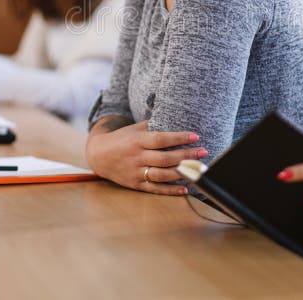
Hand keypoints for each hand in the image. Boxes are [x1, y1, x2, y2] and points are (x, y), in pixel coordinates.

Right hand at [85, 119, 208, 195]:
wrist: (98, 155)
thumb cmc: (122, 138)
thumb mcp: (135, 128)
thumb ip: (153, 124)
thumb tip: (174, 113)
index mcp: (138, 140)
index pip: (161, 139)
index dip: (179, 138)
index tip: (196, 136)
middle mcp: (137, 157)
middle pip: (165, 158)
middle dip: (186, 156)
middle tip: (204, 152)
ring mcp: (136, 172)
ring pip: (162, 174)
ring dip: (182, 173)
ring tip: (198, 169)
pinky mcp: (136, 184)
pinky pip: (155, 189)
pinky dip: (170, 190)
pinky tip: (185, 189)